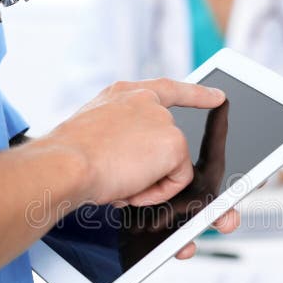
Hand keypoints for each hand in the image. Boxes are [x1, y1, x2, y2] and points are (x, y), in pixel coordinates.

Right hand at [43, 78, 238, 257]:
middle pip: (171, 138)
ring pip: (172, 165)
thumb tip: (135, 168)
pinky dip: (157, 193)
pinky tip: (131, 188)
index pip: (167, 89)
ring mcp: (162, 120)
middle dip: (163, 167)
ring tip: (117, 183)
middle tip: (135, 181)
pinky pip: (179, 180)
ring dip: (147, 183)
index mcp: (122, 95)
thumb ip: (119, 141)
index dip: (195, 94)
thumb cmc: (66, 159)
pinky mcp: (174, 143)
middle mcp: (145, 101)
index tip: (218, 96)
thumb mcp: (93, 139)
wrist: (64, 165)